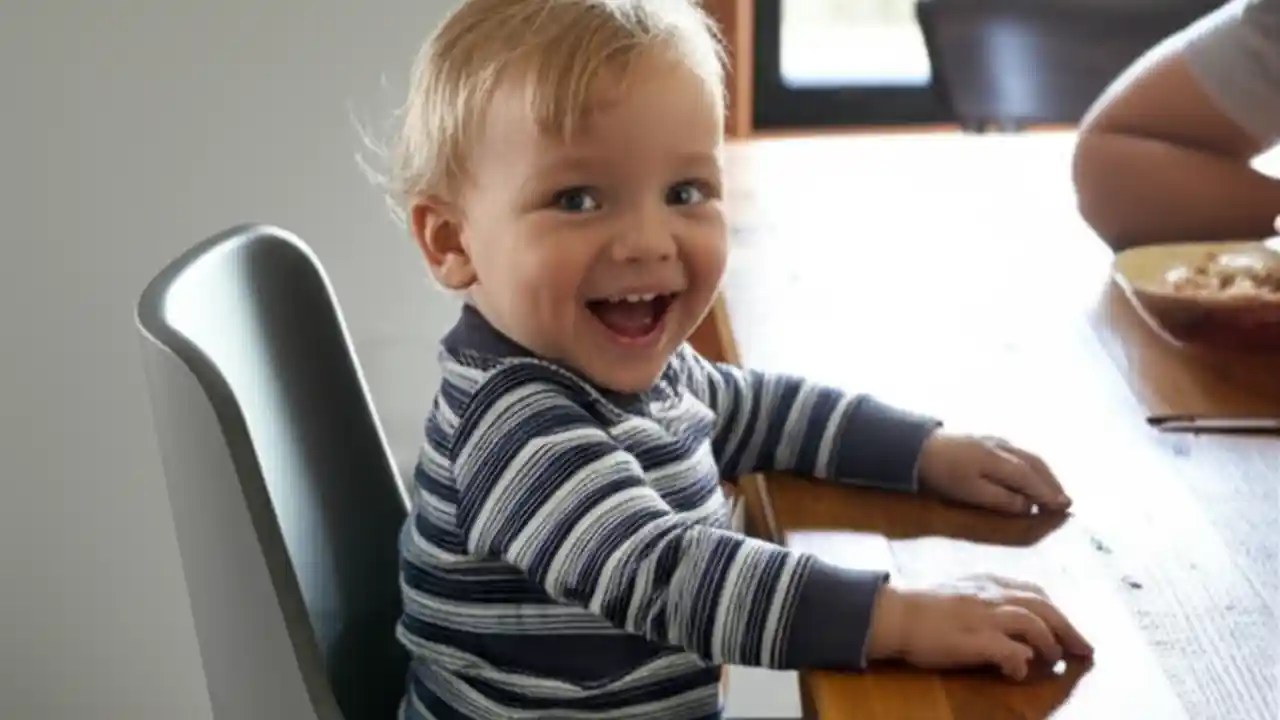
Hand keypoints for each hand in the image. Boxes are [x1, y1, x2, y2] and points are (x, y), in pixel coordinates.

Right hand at [866, 575, 1093, 679]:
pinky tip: (1018, 673)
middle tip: (1085, 648)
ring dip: (1051, 643)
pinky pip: (1011, 651)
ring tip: (1057, 660)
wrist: (892, 613)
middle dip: (1068, 628)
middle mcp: (991, 595)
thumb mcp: (957, 592)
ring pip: (1034, 623)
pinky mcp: (975, 639)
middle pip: (1044, 606)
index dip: (1056, 610)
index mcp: (987, 583)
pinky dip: (1021, 663)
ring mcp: (984, 616)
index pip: (1033, 592)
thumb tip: (1004, 619)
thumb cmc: (917, 604)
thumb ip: (982, 600)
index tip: (1067, 626)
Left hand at [917, 432, 1069, 514]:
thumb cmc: (943, 474)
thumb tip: (1028, 505)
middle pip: (1036, 465)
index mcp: (1001, 460)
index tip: (1064, 508)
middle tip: (1066, 502)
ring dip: (1045, 474)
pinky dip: (1032, 466)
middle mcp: (1004, 447)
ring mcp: (996, 441)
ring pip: (1029, 457)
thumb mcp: (971, 492)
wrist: (916, 448)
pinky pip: (1020, 454)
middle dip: (1052, 483)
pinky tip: (1031, 474)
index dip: (1049, 493)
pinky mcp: (987, 441)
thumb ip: (1002, 499)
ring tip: (1053, 490)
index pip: (1032, 478)